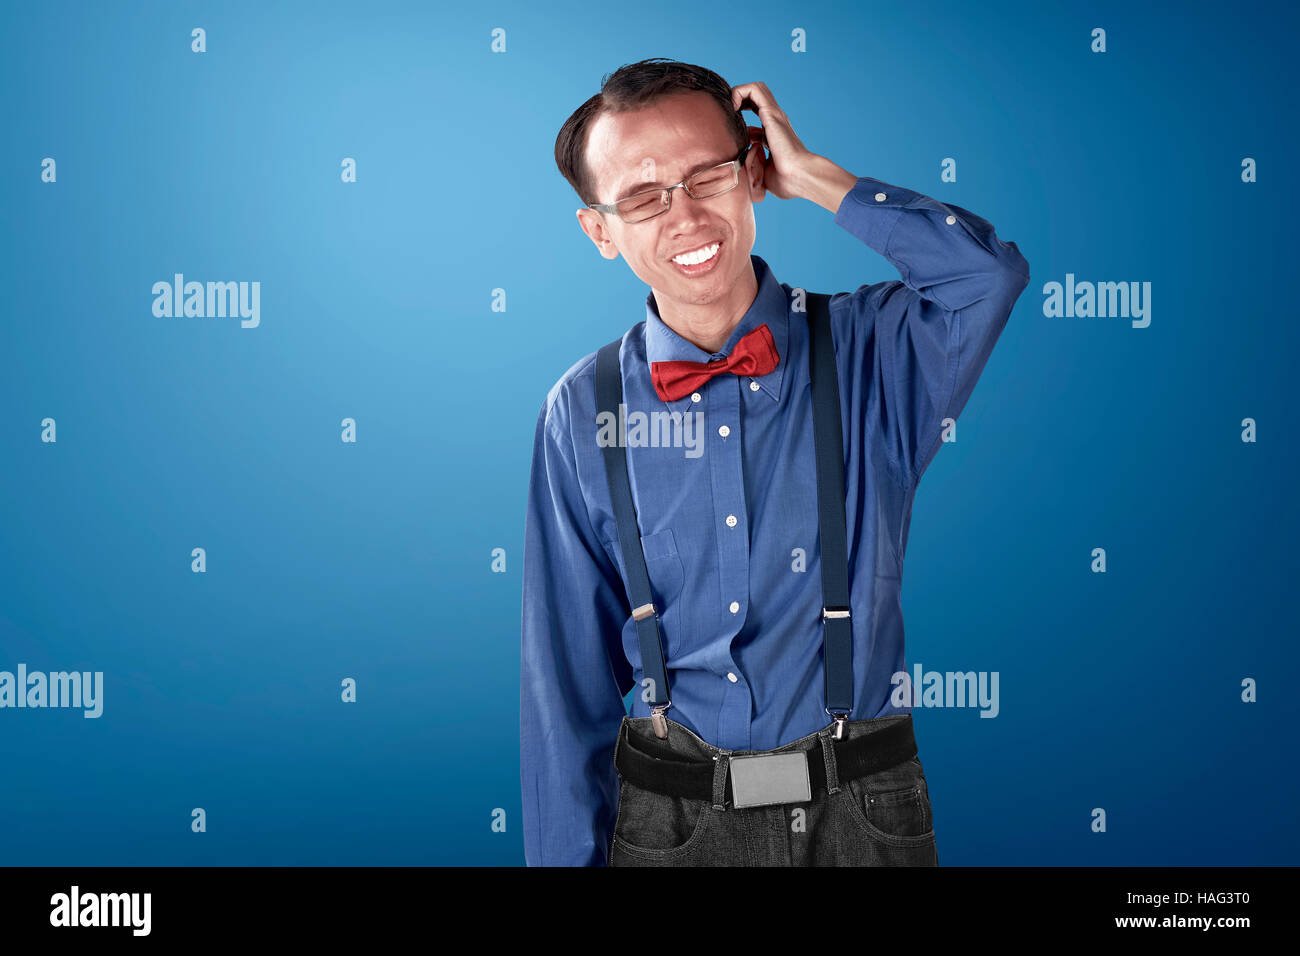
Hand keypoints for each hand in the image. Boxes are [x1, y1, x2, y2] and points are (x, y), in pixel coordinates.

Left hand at [730, 82, 820, 200]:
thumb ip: (752, 161)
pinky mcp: (771, 114)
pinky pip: (754, 90)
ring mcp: (774, 115)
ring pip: (756, 88)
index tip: (729, 127)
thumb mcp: (762, 170)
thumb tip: (741, 159)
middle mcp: (774, 120)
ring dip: (739, 92)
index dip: (740, 114)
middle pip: (756, 96)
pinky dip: (740, 92)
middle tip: (729, 114)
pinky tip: (734, 108)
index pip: (756, 112)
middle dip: (739, 98)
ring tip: (731, 109)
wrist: (799, 177)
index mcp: (773, 132)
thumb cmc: (785, 180)